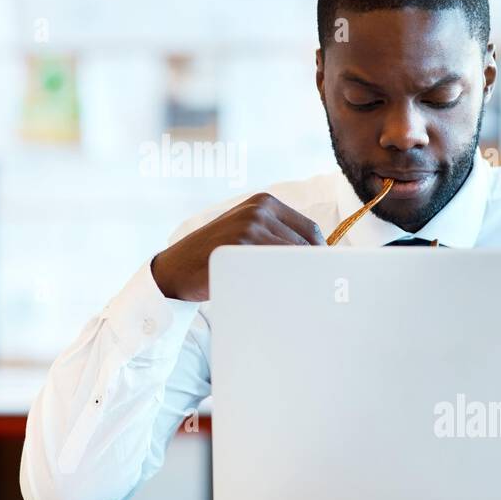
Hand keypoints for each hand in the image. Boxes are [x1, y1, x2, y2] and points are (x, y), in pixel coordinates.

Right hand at [150, 193, 323, 301]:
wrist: (175, 268)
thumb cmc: (216, 256)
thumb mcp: (247, 234)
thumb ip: (277, 238)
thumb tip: (320, 258)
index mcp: (264, 202)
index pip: (310, 230)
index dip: (321, 255)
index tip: (325, 275)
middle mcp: (258, 209)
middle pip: (305, 245)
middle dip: (311, 270)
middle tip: (316, 292)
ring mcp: (248, 226)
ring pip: (292, 259)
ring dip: (299, 280)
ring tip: (298, 298)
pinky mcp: (239, 246)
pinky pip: (274, 270)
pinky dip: (281, 285)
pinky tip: (278, 296)